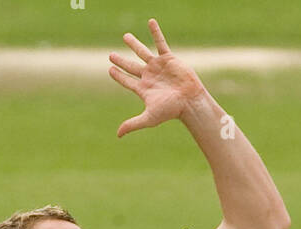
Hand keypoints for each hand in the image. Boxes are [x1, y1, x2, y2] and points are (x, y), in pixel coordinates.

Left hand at [109, 17, 205, 137]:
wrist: (189, 101)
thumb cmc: (170, 111)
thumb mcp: (149, 117)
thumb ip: (133, 124)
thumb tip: (118, 135)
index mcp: (143, 89)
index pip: (127, 81)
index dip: (118, 76)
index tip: (110, 70)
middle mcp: (149, 76)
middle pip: (131, 66)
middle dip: (121, 61)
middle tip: (111, 55)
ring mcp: (158, 67)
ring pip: (142, 52)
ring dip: (133, 44)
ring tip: (125, 36)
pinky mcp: (168, 59)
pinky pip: (160, 42)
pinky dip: (155, 32)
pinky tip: (150, 21)